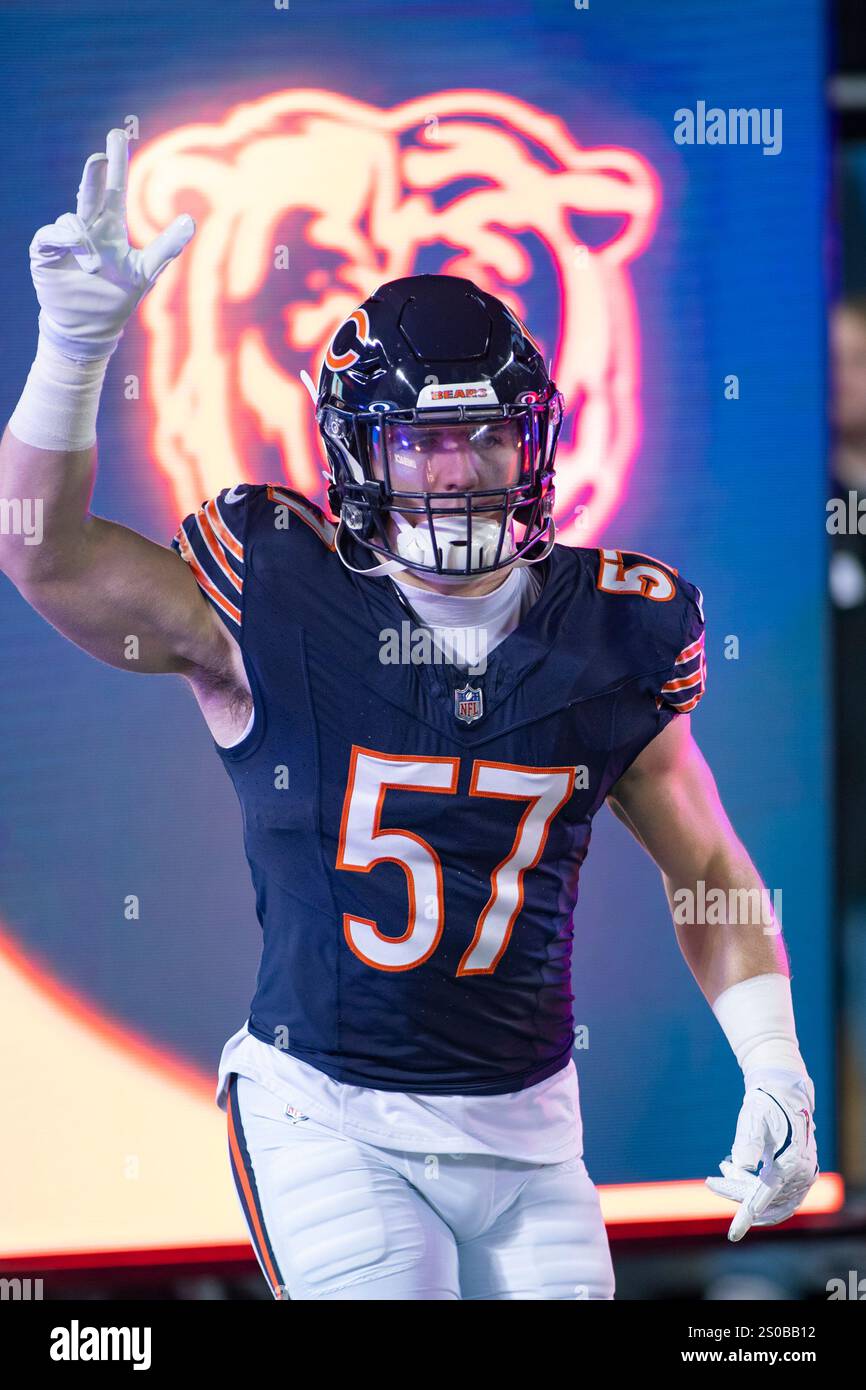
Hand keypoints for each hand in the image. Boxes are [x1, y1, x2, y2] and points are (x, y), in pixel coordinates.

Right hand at [29, 128, 194, 359]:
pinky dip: (63, 239)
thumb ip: (166, 246)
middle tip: (100, 157)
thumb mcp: (146, 271)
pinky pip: (51, 235)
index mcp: (110, 227)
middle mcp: (88, 227)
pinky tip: (74, 249)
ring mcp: (65, 239)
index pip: (114, 189)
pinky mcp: (46, 252)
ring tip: (94, 265)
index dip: (116, 164)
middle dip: (94, 174)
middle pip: (91, 193)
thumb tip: (190, 220)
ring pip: (73, 218)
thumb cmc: (118, 296)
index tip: (117, 135)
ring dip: (83, 237)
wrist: (89, 327)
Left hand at [706, 1071, 817, 1241]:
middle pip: (766, 1201)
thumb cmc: (765, 1103)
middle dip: (738, 1195)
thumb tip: (740, 1169)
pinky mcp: (803, 1177)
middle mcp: (803, 1174)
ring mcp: (806, 1177)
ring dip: (747, 1193)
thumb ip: (746, 1143)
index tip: (733, 1234)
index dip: (746, 1216)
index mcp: (791, 1161)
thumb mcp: (751, 1118)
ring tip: (725, 1168)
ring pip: (773, 1202)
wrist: (785, 1092)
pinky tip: (739, 1176)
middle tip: (713, 1181)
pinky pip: (780, 1197)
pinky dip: (760, 1193)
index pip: (765, 1196)